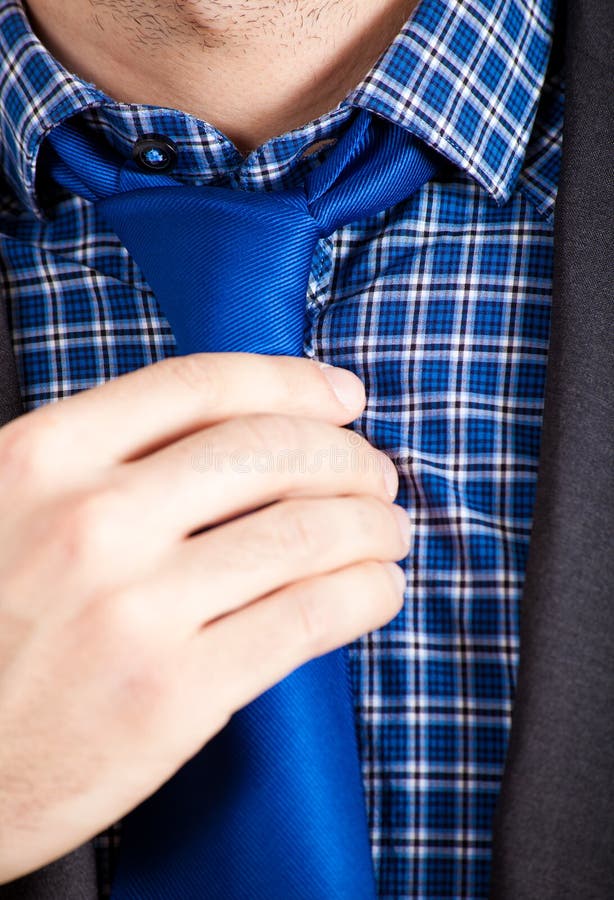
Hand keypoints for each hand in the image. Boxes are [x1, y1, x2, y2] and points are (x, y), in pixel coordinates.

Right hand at [0, 353, 409, 882]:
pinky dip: (364, 594)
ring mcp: (135, 609)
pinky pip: (307, 618)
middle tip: (375, 476)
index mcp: (44, 459)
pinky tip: (377, 589)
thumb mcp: (13, 512)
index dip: (293, 382)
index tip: (343, 396)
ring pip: (304, 534)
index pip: (201, 387)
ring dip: (371, 525)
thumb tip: (244, 434)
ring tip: (388, 532)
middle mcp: (90, 522)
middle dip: (347, 458)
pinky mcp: (175, 693)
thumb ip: (106, 465)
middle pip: (270, 452)